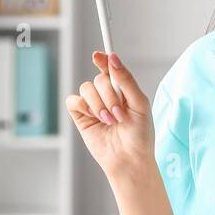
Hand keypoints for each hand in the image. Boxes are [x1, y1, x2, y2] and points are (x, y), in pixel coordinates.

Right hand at [65, 51, 154, 184]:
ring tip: (110, 120)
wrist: (129, 159)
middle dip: (110, 95)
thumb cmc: (140, 135)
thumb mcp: (139, 104)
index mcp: (123, 90)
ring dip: (99, 104)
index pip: (110, 68)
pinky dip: (84, 106)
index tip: (99, 55)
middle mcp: (107, 95)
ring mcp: (93, 105)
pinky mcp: (81, 117)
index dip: (103, 59)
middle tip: (119, 113)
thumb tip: (112, 58)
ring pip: (86, 88)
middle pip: (99, 78)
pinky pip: (73, 100)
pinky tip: (96, 118)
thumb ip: (126, 80)